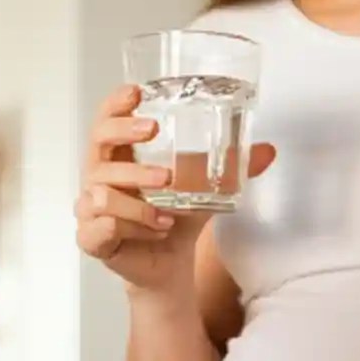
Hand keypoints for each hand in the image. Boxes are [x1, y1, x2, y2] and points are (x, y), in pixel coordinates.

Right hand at [76, 85, 274, 290]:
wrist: (171, 266)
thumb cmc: (176, 219)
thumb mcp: (208, 189)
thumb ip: (234, 168)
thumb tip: (268, 150)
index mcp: (120, 156)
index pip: (106, 121)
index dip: (115, 104)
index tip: (136, 93)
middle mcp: (99, 177)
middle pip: (97, 144)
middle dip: (124, 134)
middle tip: (152, 131)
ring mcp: (91, 208)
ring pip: (103, 192)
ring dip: (139, 200)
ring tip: (168, 212)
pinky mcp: (92, 238)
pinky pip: (103, 226)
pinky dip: (133, 226)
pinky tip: (155, 228)